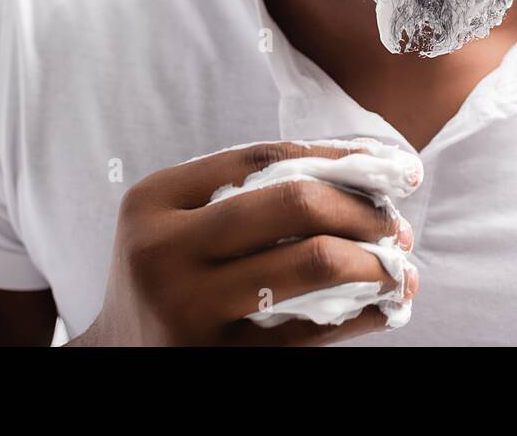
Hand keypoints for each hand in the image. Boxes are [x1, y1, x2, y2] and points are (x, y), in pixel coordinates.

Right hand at [69, 140, 418, 345]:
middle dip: (361, 208)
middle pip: (294, 203)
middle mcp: (165, 251)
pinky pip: (313, 332)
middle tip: (395, 223)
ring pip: (314, 262)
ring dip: (374, 260)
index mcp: (154, 200)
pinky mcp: (220, 360)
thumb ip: (242, 188)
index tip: (389, 166)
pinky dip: (363, 314)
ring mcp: (190, 310)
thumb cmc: (170, 272)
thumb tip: (359, 164)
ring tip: (398, 265)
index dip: (337, 157)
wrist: (118, 357)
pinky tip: (385, 305)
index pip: (265, 157)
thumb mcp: (176, 218)